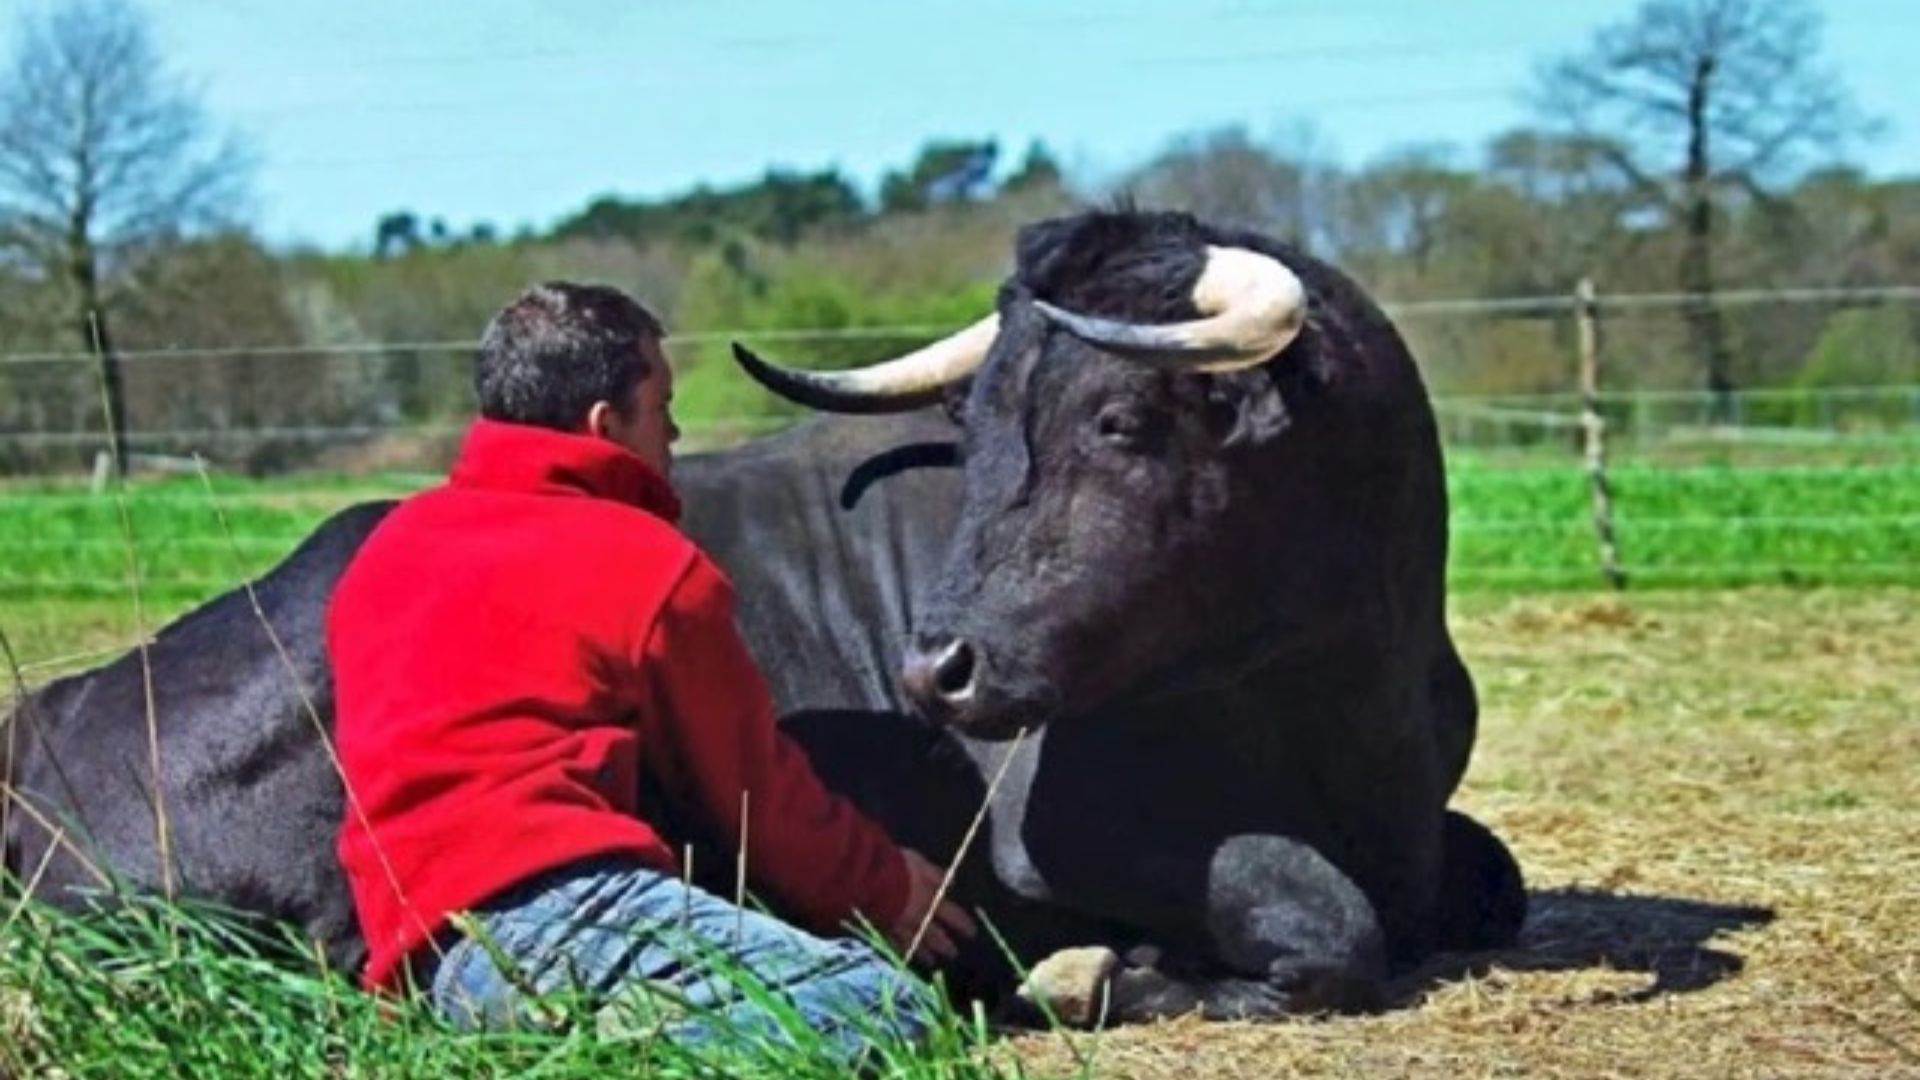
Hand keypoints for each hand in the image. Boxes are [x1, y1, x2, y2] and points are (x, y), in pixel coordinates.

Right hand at [886, 848, 977, 965]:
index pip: (953, 914)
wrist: (871, 880)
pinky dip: (902, 951)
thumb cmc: (897, 867)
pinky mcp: (885, 930)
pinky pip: (896, 944)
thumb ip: (936, 875)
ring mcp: (902, 926)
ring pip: (917, 943)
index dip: (963, 924)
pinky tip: (904, 957)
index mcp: (931, 899)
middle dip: (945, 945)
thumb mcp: (921, 863)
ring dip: (925, 954)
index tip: (972, 933)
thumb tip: (952, 883)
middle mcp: (920, 917)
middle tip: (953, 954)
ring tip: (931, 963)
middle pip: (936, 934)